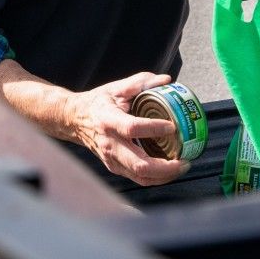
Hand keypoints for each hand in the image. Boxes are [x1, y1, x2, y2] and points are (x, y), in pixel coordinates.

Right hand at [68, 72, 185, 185]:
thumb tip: (166, 80)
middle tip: (185, 159)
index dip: (153, 128)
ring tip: (183, 165)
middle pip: (139, 164)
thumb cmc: (98, 103)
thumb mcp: (115, 88)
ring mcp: (111, 159)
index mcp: (108, 120)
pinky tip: (170, 169)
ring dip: (165, 175)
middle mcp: (109, 144)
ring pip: (140, 176)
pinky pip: (138, 178)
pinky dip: (157, 177)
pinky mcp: (115, 167)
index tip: (172, 126)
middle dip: (166, 166)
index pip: (132, 128)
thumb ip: (140, 82)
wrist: (75, 120)